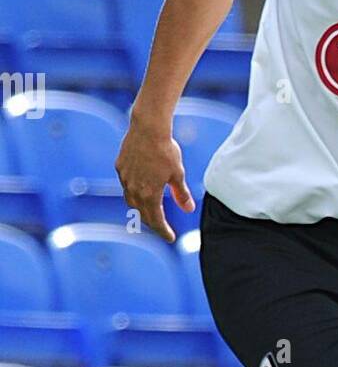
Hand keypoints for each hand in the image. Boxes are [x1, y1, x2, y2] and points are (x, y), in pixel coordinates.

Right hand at [115, 115, 194, 243]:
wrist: (148, 128)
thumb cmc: (166, 150)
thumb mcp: (178, 174)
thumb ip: (181, 194)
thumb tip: (188, 210)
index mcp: (149, 194)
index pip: (156, 220)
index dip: (163, 231)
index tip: (170, 238)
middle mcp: (133, 189)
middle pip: (142, 213)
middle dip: (152, 222)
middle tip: (162, 227)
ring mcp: (125, 178)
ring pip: (131, 200)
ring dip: (141, 209)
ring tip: (150, 211)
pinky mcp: (120, 167)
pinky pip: (126, 185)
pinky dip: (134, 192)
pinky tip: (140, 189)